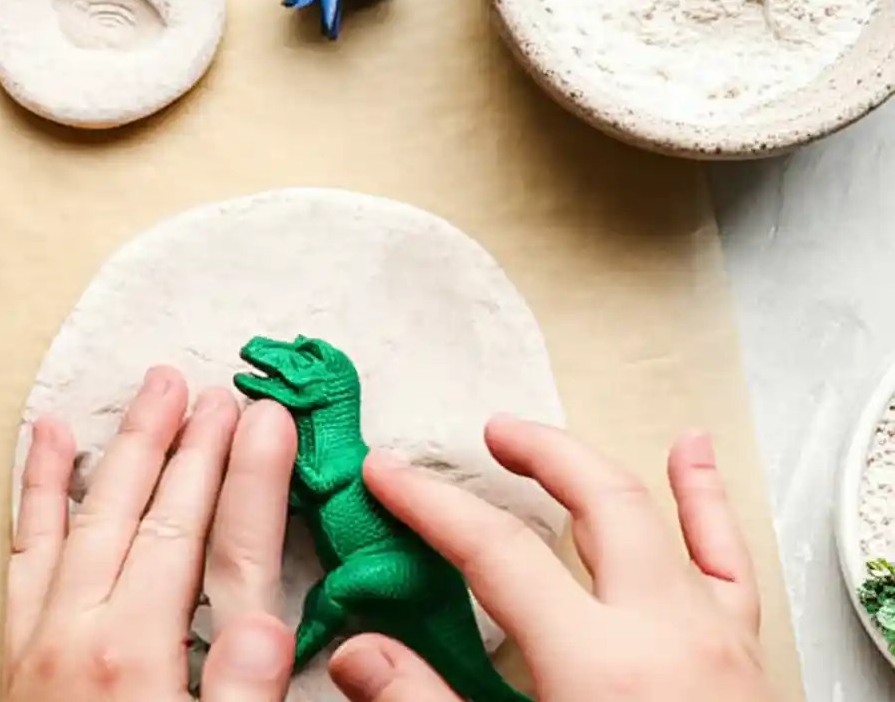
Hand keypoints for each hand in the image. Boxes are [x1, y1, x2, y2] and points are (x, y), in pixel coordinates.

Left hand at [4, 366, 298, 700]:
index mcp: (137, 658)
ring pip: (85, 517)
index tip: (267, 416)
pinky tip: (50, 440)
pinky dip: (39, 489)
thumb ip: (239, 695)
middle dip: (188, 445)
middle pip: (146, 514)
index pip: (210, 541)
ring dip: (126, 448)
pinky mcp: (17, 651)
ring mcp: (41, 637)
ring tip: (154, 390)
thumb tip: (268, 629)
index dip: (248, 475)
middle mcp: (81, 634)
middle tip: (218, 391)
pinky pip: (24, 551)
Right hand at [329, 416, 774, 701]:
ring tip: (547, 439)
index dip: (432, 503)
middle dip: (531, 455)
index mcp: (599, 664)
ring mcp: (715, 635)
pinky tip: (693, 455)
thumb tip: (358, 655)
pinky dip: (706, 497)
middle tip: (480, 439)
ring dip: (598, 463)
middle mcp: (666, 631)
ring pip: (659, 514)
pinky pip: (728, 556)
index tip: (390, 475)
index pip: (497, 550)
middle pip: (593, 502)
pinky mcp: (744, 651)